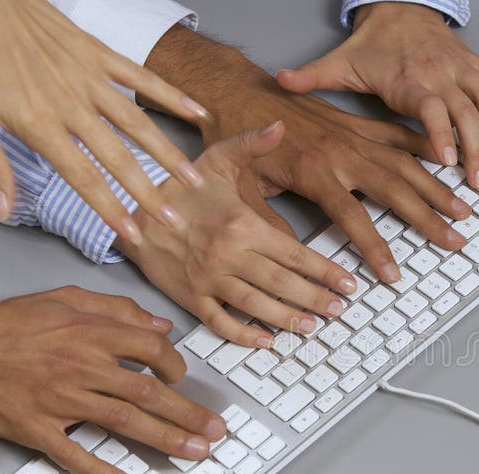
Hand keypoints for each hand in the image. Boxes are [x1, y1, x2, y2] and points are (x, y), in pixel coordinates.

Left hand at [0, 0, 209, 242]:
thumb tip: (4, 209)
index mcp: (40, 123)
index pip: (83, 177)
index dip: (110, 209)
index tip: (133, 233)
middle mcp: (73, 105)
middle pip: (119, 158)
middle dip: (149, 193)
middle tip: (174, 219)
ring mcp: (90, 80)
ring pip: (138, 124)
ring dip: (168, 154)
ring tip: (193, 179)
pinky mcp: (100, 56)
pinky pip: (142, 78)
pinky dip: (172, 95)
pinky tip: (197, 111)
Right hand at [0, 287, 225, 473]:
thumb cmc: (12, 325)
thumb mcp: (66, 299)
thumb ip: (117, 310)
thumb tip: (161, 327)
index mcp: (91, 334)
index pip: (151, 350)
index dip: (175, 365)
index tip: (182, 378)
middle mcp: (82, 367)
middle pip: (148, 394)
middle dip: (188, 414)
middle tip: (215, 430)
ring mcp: (61, 400)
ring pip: (124, 422)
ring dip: (165, 440)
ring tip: (194, 451)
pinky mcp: (37, 427)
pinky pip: (73, 453)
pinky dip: (99, 470)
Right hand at [118, 123, 357, 347]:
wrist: (130, 210)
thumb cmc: (179, 186)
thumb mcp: (218, 158)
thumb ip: (254, 144)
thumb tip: (282, 125)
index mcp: (242, 224)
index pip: (295, 253)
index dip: (325, 271)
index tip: (348, 283)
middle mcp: (228, 255)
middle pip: (282, 284)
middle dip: (315, 299)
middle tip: (340, 310)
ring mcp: (209, 279)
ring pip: (256, 306)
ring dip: (287, 320)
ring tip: (312, 327)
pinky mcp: (190, 296)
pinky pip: (220, 322)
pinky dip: (243, 336)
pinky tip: (266, 342)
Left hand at [202, 78, 470, 283]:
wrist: (232, 91)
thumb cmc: (234, 140)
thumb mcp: (240, 188)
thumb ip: (269, 223)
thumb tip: (293, 256)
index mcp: (314, 172)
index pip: (353, 218)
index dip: (375, 248)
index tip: (394, 273)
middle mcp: (341, 153)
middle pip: (395, 191)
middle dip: (428, 218)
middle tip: (454, 240)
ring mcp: (352, 136)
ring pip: (404, 163)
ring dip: (436, 187)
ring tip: (462, 209)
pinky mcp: (355, 124)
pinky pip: (397, 134)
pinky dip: (424, 147)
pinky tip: (447, 160)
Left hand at [277, 2, 478, 189]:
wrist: (399, 7)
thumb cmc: (373, 45)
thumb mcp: (339, 63)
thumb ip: (312, 78)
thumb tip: (279, 83)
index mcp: (409, 80)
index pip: (430, 108)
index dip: (440, 135)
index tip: (446, 162)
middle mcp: (439, 73)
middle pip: (465, 112)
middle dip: (473, 149)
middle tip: (474, 183)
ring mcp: (461, 68)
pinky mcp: (475, 65)